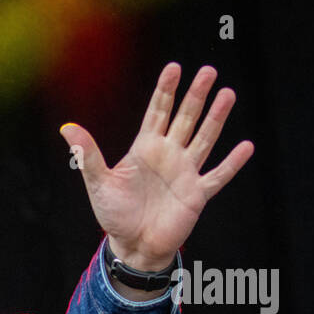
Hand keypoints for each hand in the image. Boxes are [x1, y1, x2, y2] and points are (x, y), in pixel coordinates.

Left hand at [60, 64, 253, 269]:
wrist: (133, 245)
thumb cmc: (115, 214)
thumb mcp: (99, 182)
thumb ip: (89, 154)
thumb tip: (67, 128)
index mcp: (145, 148)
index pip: (158, 112)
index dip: (166, 90)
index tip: (174, 68)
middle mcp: (168, 155)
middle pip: (185, 118)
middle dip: (196, 96)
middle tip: (208, 71)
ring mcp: (185, 173)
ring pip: (204, 139)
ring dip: (216, 118)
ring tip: (227, 94)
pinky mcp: (197, 194)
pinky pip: (218, 176)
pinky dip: (231, 163)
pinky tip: (246, 146)